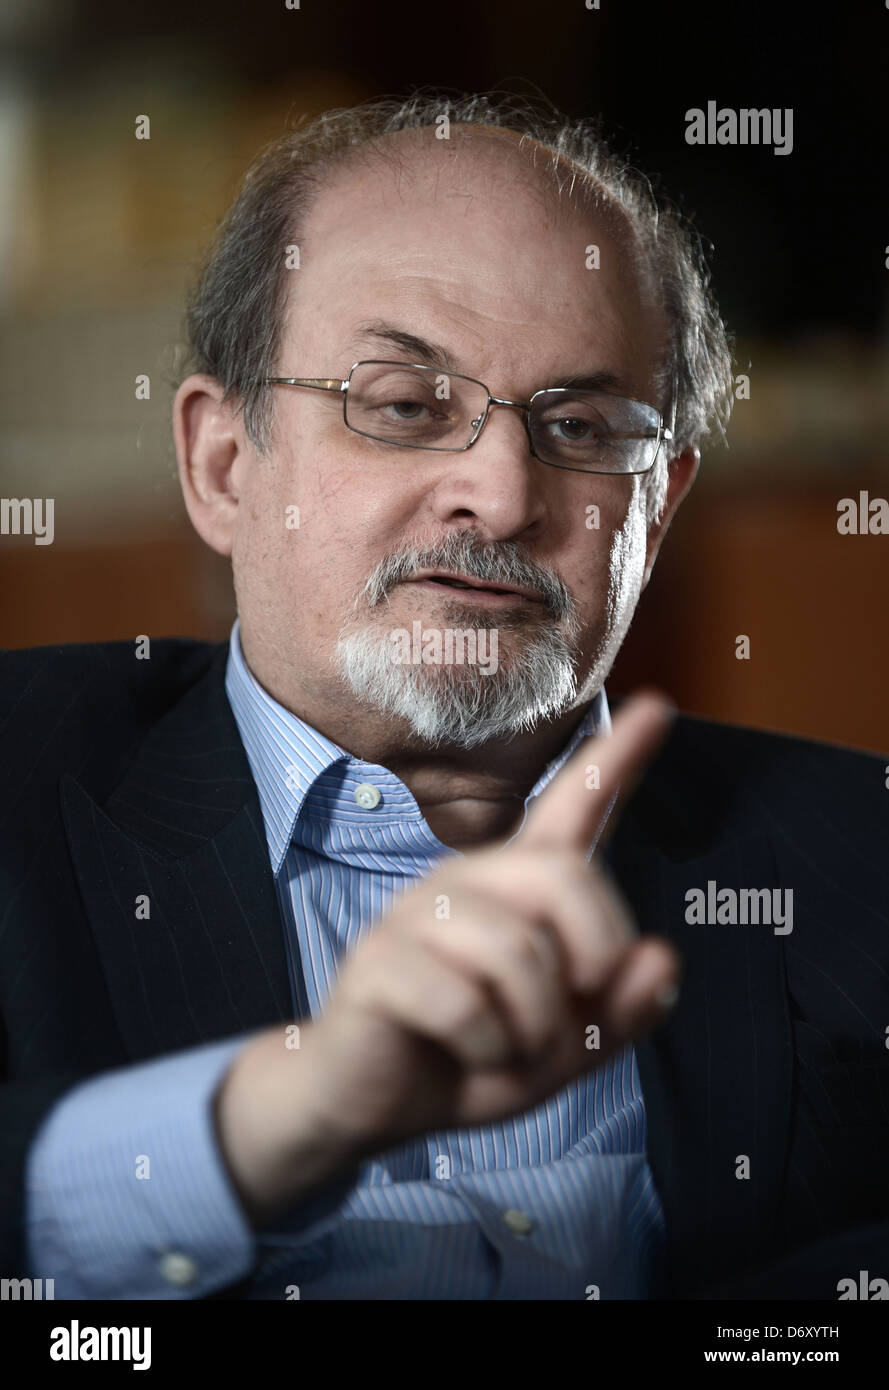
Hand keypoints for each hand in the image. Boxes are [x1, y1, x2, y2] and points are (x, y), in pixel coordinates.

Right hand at [216, 691, 680, 1223]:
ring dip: (536, 1029)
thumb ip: (621, 1010)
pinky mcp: (378, 958)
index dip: (619, 759)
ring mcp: (416, 914)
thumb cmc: (470, 1060)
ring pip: (519, 952)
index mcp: (517, 888)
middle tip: (579, 1010)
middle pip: (565, 874)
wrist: (370, 1106)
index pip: (573, 805)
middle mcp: (467, 880)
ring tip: (511, 1048)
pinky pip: (463, 1003)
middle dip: (596, 953)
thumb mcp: (564, 1048)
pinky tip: (467, 1053)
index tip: (663, 707)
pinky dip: (487, 1051)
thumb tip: (662, 957)